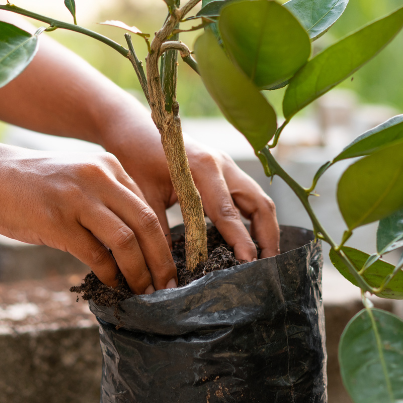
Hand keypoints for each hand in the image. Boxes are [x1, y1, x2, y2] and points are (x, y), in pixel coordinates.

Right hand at [0, 142, 176, 293]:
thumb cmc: (34, 184)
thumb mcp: (80, 178)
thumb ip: (107, 200)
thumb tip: (133, 241)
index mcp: (109, 167)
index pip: (148, 206)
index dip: (162, 240)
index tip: (168, 265)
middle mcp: (100, 178)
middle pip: (146, 222)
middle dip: (161, 259)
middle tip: (168, 285)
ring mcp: (79, 199)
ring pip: (125, 240)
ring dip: (139, 271)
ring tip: (143, 291)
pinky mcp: (58, 221)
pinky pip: (95, 254)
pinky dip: (109, 274)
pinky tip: (113, 286)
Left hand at [108, 121, 279, 261]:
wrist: (135, 127)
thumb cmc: (136, 158)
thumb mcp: (144, 196)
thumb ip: (159, 232)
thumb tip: (168, 274)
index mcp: (202, 168)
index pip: (228, 212)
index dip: (241, 241)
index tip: (249, 264)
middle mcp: (223, 165)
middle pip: (259, 204)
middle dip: (267, 237)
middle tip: (267, 268)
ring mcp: (228, 166)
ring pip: (260, 200)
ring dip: (266, 230)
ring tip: (265, 259)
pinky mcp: (227, 170)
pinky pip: (251, 197)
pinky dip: (256, 220)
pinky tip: (253, 241)